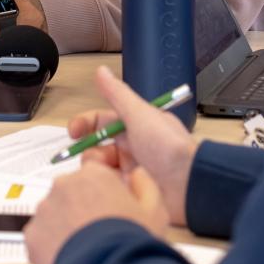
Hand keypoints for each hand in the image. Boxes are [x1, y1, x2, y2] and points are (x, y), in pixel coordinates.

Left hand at [24, 158, 167, 263]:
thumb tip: (137, 174)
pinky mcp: (32, 234)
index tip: (107, 200)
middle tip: (99, 229)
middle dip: (83, 206)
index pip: (93, 167)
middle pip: (72, 191)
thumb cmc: (131, 241)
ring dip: (67, 224)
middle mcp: (64, 185)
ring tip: (86, 246)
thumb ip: (144, 184)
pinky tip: (72, 255)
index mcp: (93, 175)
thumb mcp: (153, 210)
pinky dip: (53, 244)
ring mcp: (45, 209)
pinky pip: (42, 235)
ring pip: (55, 213)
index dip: (102, 185)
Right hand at [64, 66, 197, 224]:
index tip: (73, 132)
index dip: (85, 125)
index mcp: (135, 125)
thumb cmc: (169, 148)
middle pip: (98, 146)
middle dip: (91, 152)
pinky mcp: (133, 192)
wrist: (190, 185)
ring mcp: (133, 170)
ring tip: (113, 177)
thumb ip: (117, 94)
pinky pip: (110, 188)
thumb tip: (101, 70)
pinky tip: (116, 189)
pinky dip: (108, 188)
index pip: (102, 121)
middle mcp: (133, 147)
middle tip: (97, 160)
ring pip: (101, 168)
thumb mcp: (140, 115)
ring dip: (100, 170)